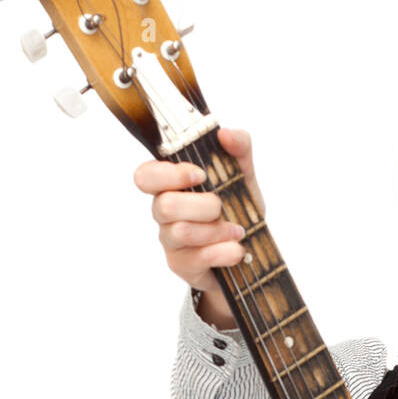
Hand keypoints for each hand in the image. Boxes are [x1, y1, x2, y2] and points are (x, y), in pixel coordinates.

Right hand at [132, 126, 264, 328]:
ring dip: (217, 230)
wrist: (251, 253)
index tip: (200, 175)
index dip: (168, 175)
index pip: (146, 175)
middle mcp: (164, 212)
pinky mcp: (182, 265)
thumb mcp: (244, 176)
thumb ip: (239, 149)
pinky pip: (198, 257)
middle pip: (164, 206)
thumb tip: (225, 134)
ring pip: (182, 232)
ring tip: (238, 231)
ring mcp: (170, 240)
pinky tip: (237, 250)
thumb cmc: (237, 210)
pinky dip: (224, 252)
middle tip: (222, 207)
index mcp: (171, 185)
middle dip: (202, 206)